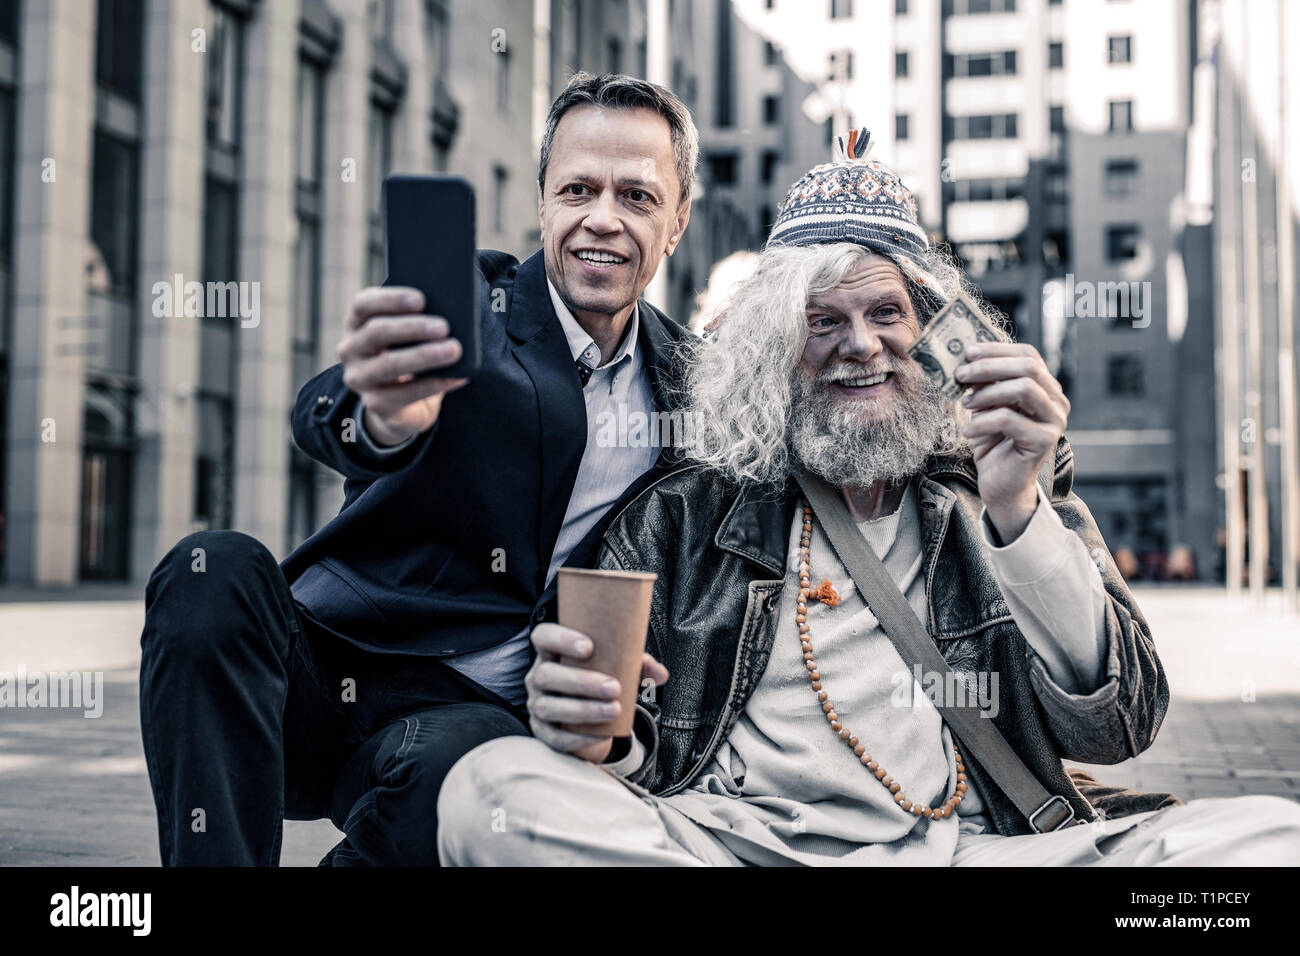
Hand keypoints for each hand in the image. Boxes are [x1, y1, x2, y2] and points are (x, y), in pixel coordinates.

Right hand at [337, 287, 468, 445]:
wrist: (402, 404)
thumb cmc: (408, 356)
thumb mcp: (408, 337)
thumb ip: (419, 322)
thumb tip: (451, 316)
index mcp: (356, 323)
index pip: (364, 304)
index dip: (391, 299)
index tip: (421, 300)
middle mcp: (350, 349)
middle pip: (377, 332)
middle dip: (413, 327)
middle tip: (444, 326)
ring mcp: (359, 378)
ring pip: (388, 364)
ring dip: (424, 355)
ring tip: (453, 350)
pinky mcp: (375, 403)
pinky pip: (405, 394)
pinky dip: (434, 384)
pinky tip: (456, 377)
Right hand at [526, 623, 669, 763]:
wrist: (587, 714)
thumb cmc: (600, 678)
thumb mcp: (617, 667)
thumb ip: (638, 665)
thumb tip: (662, 673)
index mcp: (551, 652)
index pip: (543, 636)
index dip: (561, 639)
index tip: (590, 647)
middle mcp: (538, 676)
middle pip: (547, 675)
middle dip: (581, 682)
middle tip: (614, 687)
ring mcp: (537, 705)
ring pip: (549, 707)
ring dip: (584, 710)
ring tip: (614, 710)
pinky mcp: (544, 732)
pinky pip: (556, 737)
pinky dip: (579, 737)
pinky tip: (601, 735)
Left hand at [955, 342, 1069, 541]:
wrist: (1001, 483)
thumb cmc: (993, 443)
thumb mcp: (986, 406)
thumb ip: (984, 384)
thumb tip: (965, 360)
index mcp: (1045, 387)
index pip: (1028, 355)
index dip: (998, 349)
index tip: (969, 352)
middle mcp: (1056, 401)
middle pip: (1028, 367)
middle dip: (989, 367)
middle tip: (960, 374)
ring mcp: (1054, 421)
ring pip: (1024, 388)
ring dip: (987, 393)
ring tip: (965, 403)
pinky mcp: (1044, 441)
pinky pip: (1010, 420)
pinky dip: (983, 422)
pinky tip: (968, 430)